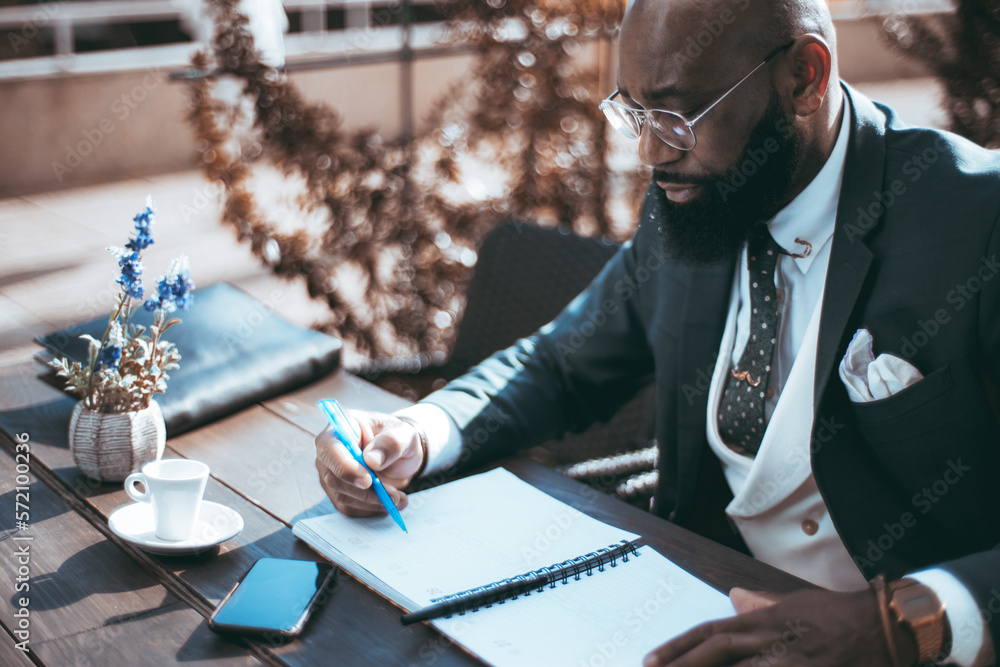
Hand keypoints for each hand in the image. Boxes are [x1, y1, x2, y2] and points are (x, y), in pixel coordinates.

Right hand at [314, 409, 424, 516]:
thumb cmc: (398, 438)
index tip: (367, 481)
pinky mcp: (338, 492)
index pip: (329, 448)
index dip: (345, 467)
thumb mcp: (405, 434)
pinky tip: (389, 502)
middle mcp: (329, 452)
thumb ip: (391, 442)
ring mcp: (330, 473)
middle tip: (393, 495)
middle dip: (365, 491)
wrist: (401, 455)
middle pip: (334, 478)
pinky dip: (371, 509)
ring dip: (372, 502)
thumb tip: (371, 460)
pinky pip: (350, 508)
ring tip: (398, 498)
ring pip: (342, 496)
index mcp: (341, 428)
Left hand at [643, 586, 918, 666]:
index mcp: (763, 620)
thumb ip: (760, 604)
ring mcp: (789, 661)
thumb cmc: (838, 615)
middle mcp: (770, 640)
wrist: (885, 625)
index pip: (709, 633)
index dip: (678, 647)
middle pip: (715, 652)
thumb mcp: (792, 603)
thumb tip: (734, 597)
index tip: (651, 660)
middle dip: (681, 665)